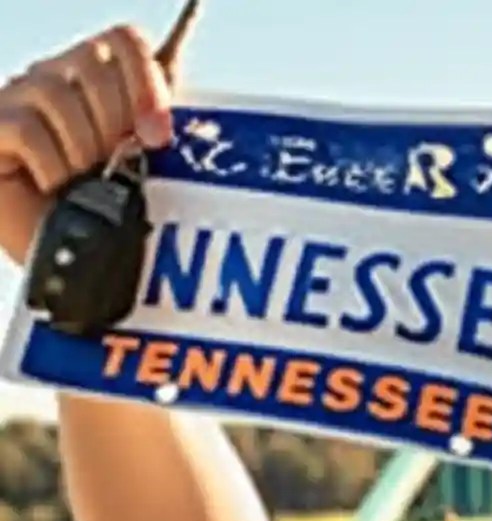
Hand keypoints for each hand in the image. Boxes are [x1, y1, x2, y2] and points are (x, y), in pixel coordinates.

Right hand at [0, 0, 200, 264]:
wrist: (73, 263)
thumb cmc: (119, 214)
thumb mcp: (152, 166)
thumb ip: (169, 129)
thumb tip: (223, 111)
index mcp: (104, 78)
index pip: (124, 39)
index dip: (146, 80)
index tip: (159, 136)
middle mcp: (59, 75)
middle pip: (90, 62)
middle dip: (113, 124)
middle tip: (115, 166)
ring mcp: (21, 96)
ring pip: (57, 95)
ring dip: (82, 151)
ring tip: (85, 182)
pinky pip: (27, 128)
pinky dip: (51, 167)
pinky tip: (56, 188)